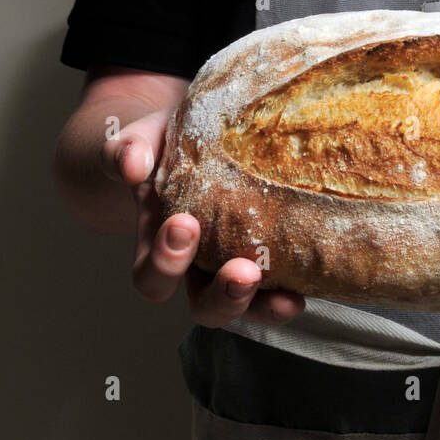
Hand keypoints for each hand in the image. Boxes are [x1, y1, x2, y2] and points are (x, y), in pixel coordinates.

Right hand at [101, 109, 305, 327]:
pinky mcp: (272, 257)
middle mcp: (198, 268)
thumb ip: (127, 150)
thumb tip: (132, 165)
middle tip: (242, 269)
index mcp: (161, 246)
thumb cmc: (167, 142)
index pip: (152, 276)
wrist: (202, 132)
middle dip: (222, 295)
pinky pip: (284, 286)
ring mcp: (236, 265)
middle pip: (203, 308)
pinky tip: (312, 280)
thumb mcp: (144, 139)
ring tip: (286, 297)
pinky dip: (297, 288)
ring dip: (264, 306)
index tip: (185, 224)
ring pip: (247, 307)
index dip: (165, 262)